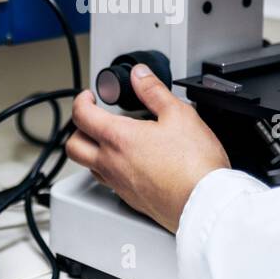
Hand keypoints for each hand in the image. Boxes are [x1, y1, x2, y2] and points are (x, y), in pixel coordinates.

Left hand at [67, 65, 230, 232]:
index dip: (82, 101)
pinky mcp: (132, 201)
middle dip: (78, 129)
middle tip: (92, 119)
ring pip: (89, 167)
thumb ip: (154, 91)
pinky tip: (131, 163)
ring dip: (92, 151)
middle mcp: (112, 164)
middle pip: (74, 146)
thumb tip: (140, 75)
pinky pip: (109, 183)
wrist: (206, 203)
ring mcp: (120, 185)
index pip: (82, 116)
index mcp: (118, 139)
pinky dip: (110, 169)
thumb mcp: (179, 114)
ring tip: (112, 140)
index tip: (90, 97)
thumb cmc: (194, 164)